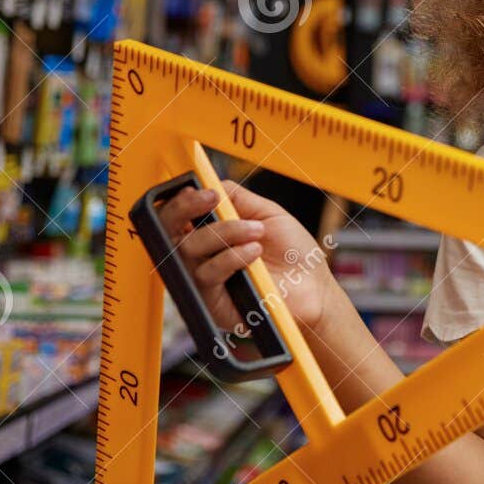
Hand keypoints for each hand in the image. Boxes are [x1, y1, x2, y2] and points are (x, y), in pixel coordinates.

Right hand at [153, 179, 336, 337]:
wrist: (314, 287)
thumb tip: (210, 183)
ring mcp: (204, 278)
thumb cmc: (294, 254)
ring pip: (189, 249)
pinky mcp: (211, 301)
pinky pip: (206, 274)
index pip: (177, 216)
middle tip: (212, 200)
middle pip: (168, 230)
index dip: (181, 201)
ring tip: (256, 233)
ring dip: (226, 232)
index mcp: (212, 233)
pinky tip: (254, 252)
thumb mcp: (267, 215)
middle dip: (185, 209)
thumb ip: (237, 198)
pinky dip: (231, 257)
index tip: (205, 191)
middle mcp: (202, 255)